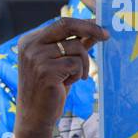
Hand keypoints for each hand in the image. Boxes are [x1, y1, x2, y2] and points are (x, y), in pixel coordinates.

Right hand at [13, 18, 108, 137]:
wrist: (34, 115)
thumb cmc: (50, 88)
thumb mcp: (61, 63)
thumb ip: (74, 46)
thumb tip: (94, 32)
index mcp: (31, 40)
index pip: (61, 23)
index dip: (84, 23)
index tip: (102, 28)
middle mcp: (31, 45)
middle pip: (67, 25)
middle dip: (91, 29)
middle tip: (107, 36)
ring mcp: (36, 57)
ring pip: (77, 48)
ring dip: (83, 64)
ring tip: (74, 76)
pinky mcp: (45, 71)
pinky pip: (76, 64)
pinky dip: (78, 74)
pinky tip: (68, 83)